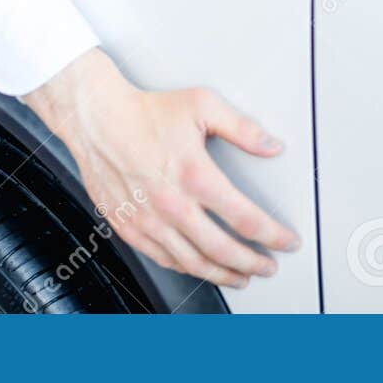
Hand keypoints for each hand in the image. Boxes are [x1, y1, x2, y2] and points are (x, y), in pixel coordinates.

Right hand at [23, 48, 300, 287]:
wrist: (96, 118)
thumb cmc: (145, 111)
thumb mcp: (202, 106)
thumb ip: (242, 128)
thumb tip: (271, 146)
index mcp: (195, 175)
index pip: (245, 219)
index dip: (273, 236)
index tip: (286, 241)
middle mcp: (172, 204)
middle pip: (223, 250)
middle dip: (252, 264)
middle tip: (267, 267)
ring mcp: (148, 221)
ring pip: (193, 263)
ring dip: (222, 274)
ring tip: (240, 277)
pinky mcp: (128, 227)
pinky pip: (163, 259)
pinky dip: (187, 268)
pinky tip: (199, 267)